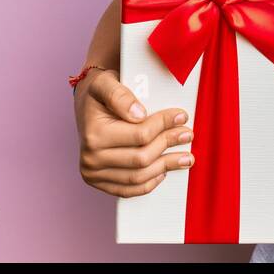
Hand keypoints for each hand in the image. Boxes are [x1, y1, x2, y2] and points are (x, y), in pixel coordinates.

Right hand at [75, 68, 194, 197]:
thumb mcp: (105, 83)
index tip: (182, 116)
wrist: (86, 104)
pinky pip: (128, 190)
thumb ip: (120, 95)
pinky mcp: (98, 183)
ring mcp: (93, 173)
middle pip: (142, 158)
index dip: (165, 125)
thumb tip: (140, 114)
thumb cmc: (99, 92)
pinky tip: (164, 171)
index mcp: (94, 134)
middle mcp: (90, 158)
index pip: (140, 135)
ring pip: (138, 177)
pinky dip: (149, 183)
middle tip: (188, 134)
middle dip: (169, 144)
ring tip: (185, 157)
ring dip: (166, 167)